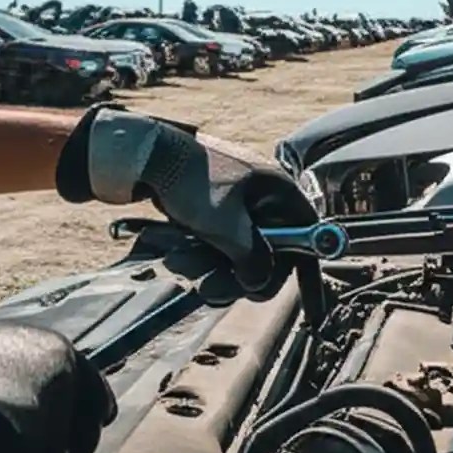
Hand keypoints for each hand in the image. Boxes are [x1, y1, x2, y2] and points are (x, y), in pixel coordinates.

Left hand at [56, 104, 318, 297]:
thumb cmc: (193, 182)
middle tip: (212, 290)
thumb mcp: (228, 227)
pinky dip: (201, 253)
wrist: (146, 156)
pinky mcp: (213, 208)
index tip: (298, 296)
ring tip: (182, 263)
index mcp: (278, 191)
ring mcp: (237, 202)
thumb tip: (259, 285)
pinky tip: (178, 254)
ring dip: (212, 266)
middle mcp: (263, 196)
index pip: (307, 234)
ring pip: (237, 250)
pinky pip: (217, 242)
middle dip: (238, 273)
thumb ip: (251, 259)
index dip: (303, 268)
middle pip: (269, 250)